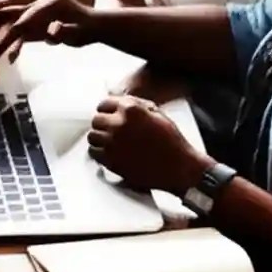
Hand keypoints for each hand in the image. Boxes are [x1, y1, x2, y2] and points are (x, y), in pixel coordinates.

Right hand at [0, 0, 94, 64]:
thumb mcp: (80, 30)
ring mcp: (35, 13)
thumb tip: (51, 34)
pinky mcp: (34, 25)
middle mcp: (40, 3)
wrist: (94, 26)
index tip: (10, 32)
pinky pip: (19, 34)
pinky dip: (13, 46)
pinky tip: (8, 59)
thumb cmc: (89, 27)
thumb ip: (65, 31)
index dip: (20, 22)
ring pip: (11, 21)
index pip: (31, 11)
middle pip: (14, 10)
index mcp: (52, 1)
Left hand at [88, 95, 209, 193]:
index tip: (108, 115)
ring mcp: (113, 142)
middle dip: (103, 124)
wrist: (179, 167)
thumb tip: (120, 103)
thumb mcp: (157, 114)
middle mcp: (119, 124)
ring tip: (109, 141)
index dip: (107, 110)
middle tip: (110, 130)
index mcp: (131, 109)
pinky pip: (93, 152)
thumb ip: (136, 106)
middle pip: (96, 119)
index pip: (104, 103)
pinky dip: (99, 152)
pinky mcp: (110, 160)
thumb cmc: (172, 142)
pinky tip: (109, 152)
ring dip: (99, 138)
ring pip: (92, 136)